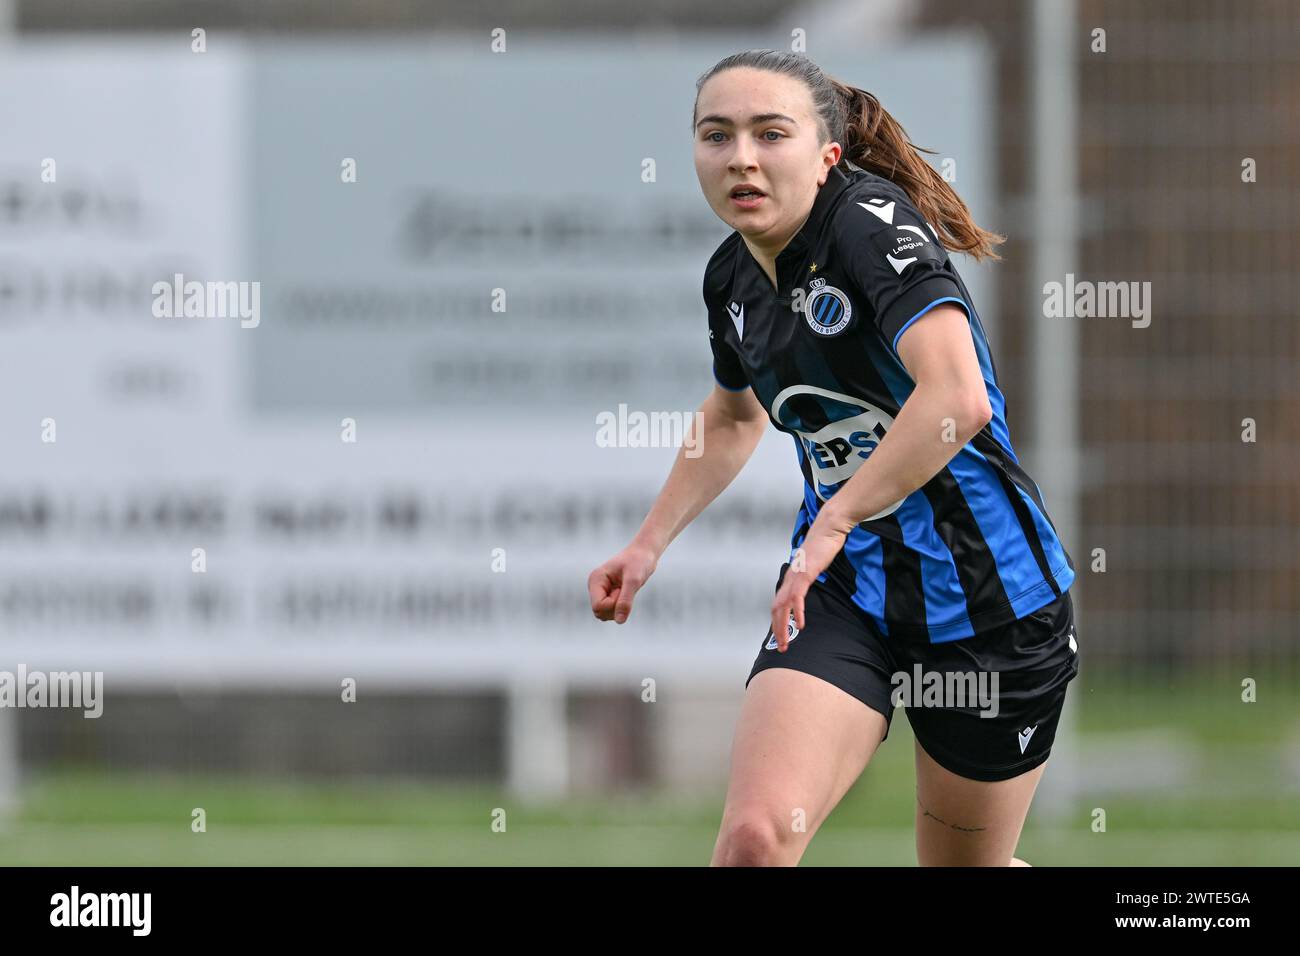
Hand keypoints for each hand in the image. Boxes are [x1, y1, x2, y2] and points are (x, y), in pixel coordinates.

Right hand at [588, 541, 659, 623]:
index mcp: (596, 579)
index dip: (614, 604)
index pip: (598, 606)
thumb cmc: (639, 562)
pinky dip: (622, 607)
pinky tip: (627, 592)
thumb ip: (626, 600)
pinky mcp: (608, 595)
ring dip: (619, 607)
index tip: (623, 589)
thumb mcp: (634, 580)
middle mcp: (595, 586)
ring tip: (626, 590)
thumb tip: (619, 621)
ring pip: (605, 614)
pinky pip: (612, 611)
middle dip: (616, 607)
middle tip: (626, 590)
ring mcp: (601, 591)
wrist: (645, 553)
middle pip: (600, 612)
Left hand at [769, 503, 854, 651]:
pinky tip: (800, 624)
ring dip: (783, 626)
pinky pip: (797, 597)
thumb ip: (809, 577)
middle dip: (778, 630)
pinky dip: (797, 612)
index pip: (778, 605)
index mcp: (791, 579)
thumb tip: (809, 586)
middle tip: (782, 648)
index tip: (782, 638)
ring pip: (783, 606)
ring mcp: (796, 576)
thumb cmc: (823, 546)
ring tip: (787, 642)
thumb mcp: (814, 566)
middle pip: (776, 609)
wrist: (828, 529)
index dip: (778, 623)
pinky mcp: (805, 574)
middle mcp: (789, 579)